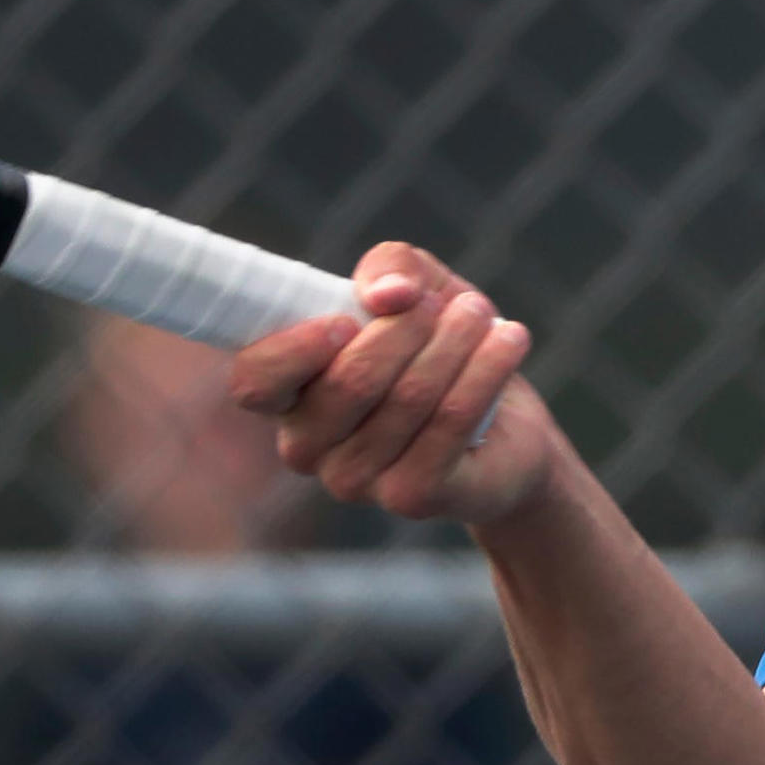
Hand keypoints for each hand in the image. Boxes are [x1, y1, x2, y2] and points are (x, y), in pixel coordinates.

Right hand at [229, 240, 552, 526]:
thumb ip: (389, 267)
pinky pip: (450, 424)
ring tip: (481, 314)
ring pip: (408, 399)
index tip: (346, 320)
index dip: (294, 350)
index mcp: (287, 395)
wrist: (505, 424)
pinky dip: (485, 370)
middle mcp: (308, 446)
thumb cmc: (438, 347)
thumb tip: (389, 295)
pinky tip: (510, 339)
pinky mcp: (410, 497)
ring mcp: (356, 480)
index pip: (254, 382)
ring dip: (456, 341)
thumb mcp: (413, 287)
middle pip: (349, 383)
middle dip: (409, 327)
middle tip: (449, 303)